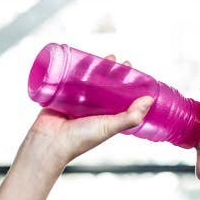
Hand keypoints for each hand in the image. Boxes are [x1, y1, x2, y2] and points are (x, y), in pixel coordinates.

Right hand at [26, 54, 152, 165]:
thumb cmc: (80, 139)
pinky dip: (76, 70)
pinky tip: (81, 59)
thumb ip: (130, 116)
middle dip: (112, 72)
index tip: (132, 71)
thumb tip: (150, 100)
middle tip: (118, 59)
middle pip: (105, 86)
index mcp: (107, 117)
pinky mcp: (62, 96)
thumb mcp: (109, 127)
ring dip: (96, 68)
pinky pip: (70, 80)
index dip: (127, 85)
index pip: (120, 97)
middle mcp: (94, 109)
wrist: (49, 142)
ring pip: (89, 81)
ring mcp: (77, 102)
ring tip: (105, 57)